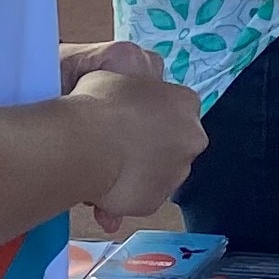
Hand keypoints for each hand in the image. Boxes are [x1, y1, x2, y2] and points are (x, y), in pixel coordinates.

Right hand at [62, 42, 201, 237]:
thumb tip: (120, 90)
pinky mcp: (156, 201)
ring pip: (159, 172)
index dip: (151, 115)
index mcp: (186, 102)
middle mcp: (191, 138)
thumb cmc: (98, 100)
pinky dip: (128, 193)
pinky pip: (142, 195)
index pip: (176, 109)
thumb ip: (129, 89)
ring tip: (106, 164)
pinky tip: (104, 184)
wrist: (87, 141)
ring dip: (140, 171)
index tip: (129, 119)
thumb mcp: (116, 77)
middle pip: (173, 143)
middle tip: (117, 144)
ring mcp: (176, 172)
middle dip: (151, 146)